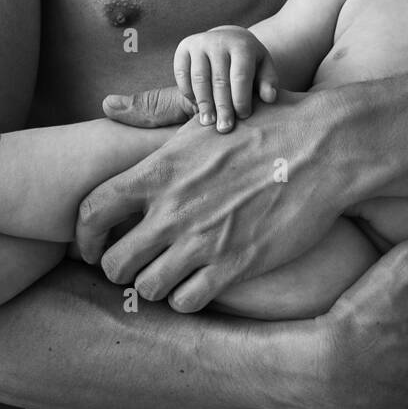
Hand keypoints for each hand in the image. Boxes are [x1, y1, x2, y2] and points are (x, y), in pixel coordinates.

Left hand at [76, 90, 347, 309]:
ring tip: (168, 273)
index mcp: (159, 170)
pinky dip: (186, 297)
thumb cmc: (266, 123)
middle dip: (119, 267)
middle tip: (136, 263)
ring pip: (147, 288)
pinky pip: (187, 301)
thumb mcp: (203, 117)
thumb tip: (110, 107)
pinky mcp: (236, 264)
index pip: (91, 212)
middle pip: (114, 262)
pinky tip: (199, 281)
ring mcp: (203, 240)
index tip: (93, 245)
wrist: (323, 146)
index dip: (84, 236)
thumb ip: (154, 122)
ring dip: (154, 284)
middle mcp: (173, 209)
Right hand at [174, 25, 278, 131]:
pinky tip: (196, 105)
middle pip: (219, 80)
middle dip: (222, 107)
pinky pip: (183, 75)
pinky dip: (188, 92)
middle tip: (224, 128)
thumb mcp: (263, 66)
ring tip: (208, 122)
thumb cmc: (248, 60)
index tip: (243, 116)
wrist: (226, 37)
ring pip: (199, 79)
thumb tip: (269, 98)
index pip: (240, 76)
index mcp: (241, 45)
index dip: (241, 98)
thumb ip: (268, 82)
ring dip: (204, 103)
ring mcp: (199, 43)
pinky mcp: (183, 48)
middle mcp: (218, 41)